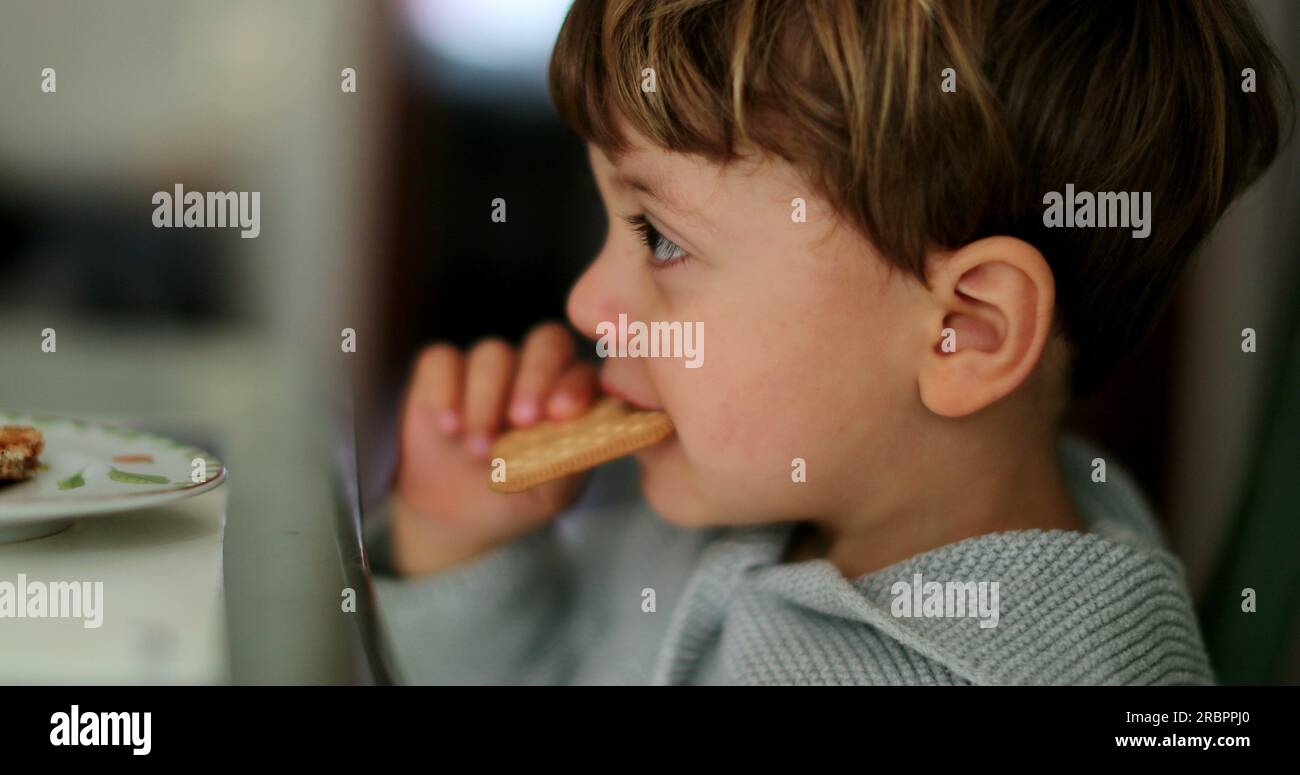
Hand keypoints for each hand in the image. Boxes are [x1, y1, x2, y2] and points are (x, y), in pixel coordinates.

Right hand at [390, 322, 598, 574]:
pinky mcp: (441, 372)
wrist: (456, 514)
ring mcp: (488, 367)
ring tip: (479, 449)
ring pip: (493, 353)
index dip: (574, 385)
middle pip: (547, 341)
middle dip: (536, 378)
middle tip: (521, 421)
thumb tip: (580, 428)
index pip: (583, 370)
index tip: (559, 415)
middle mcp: (533, 370)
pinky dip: (445, 390)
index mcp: (570, 394)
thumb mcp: (549, 491)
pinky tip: (449, 426)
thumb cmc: (515, 496)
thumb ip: (569, 456)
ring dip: (486, 400)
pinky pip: (441, 360)